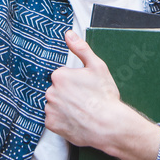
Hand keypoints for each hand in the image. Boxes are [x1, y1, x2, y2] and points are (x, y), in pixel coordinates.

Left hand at [45, 30, 159, 159]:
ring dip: (64, 107)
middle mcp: (50, 91)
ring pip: (55, 105)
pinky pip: (54, 120)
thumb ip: (81, 48)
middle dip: (68, 94)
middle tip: (85, 101)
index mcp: (59, 75)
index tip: (86, 89)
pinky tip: (76, 120)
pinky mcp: (51, 124)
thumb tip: (68, 34)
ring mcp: (50, 109)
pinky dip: (62, 120)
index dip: (76, 82)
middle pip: (57, 90)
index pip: (63, 76)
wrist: (109, 125)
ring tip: (82, 112)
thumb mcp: (97, 67)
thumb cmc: (105, 96)